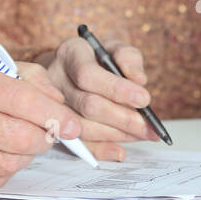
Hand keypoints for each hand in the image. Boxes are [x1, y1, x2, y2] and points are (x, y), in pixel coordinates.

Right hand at [0, 56, 83, 189]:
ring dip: (24, 156)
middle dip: (43, 138)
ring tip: (18, 142)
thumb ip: (26, 78)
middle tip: (47, 135)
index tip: (73, 125)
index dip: (55, 115)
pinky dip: (1, 170)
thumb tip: (59, 107)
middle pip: (19, 137)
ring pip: (8, 164)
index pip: (22, 100)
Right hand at [36, 37, 155, 161]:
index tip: (144, 99)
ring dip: (116, 134)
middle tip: (148, 126)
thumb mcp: (114, 49)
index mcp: (70, 54)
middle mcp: (55, 79)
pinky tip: (120, 150)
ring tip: (141, 134)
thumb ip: (128, 58)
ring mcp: (52, 105)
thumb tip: (138, 80)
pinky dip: (101, 150)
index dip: (117, 89)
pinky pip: (78, 144)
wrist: (71, 70)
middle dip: (122, 118)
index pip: (88, 74)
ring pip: (83, 127)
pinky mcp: (56, 126)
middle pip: (87, 104)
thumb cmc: (97, 59)